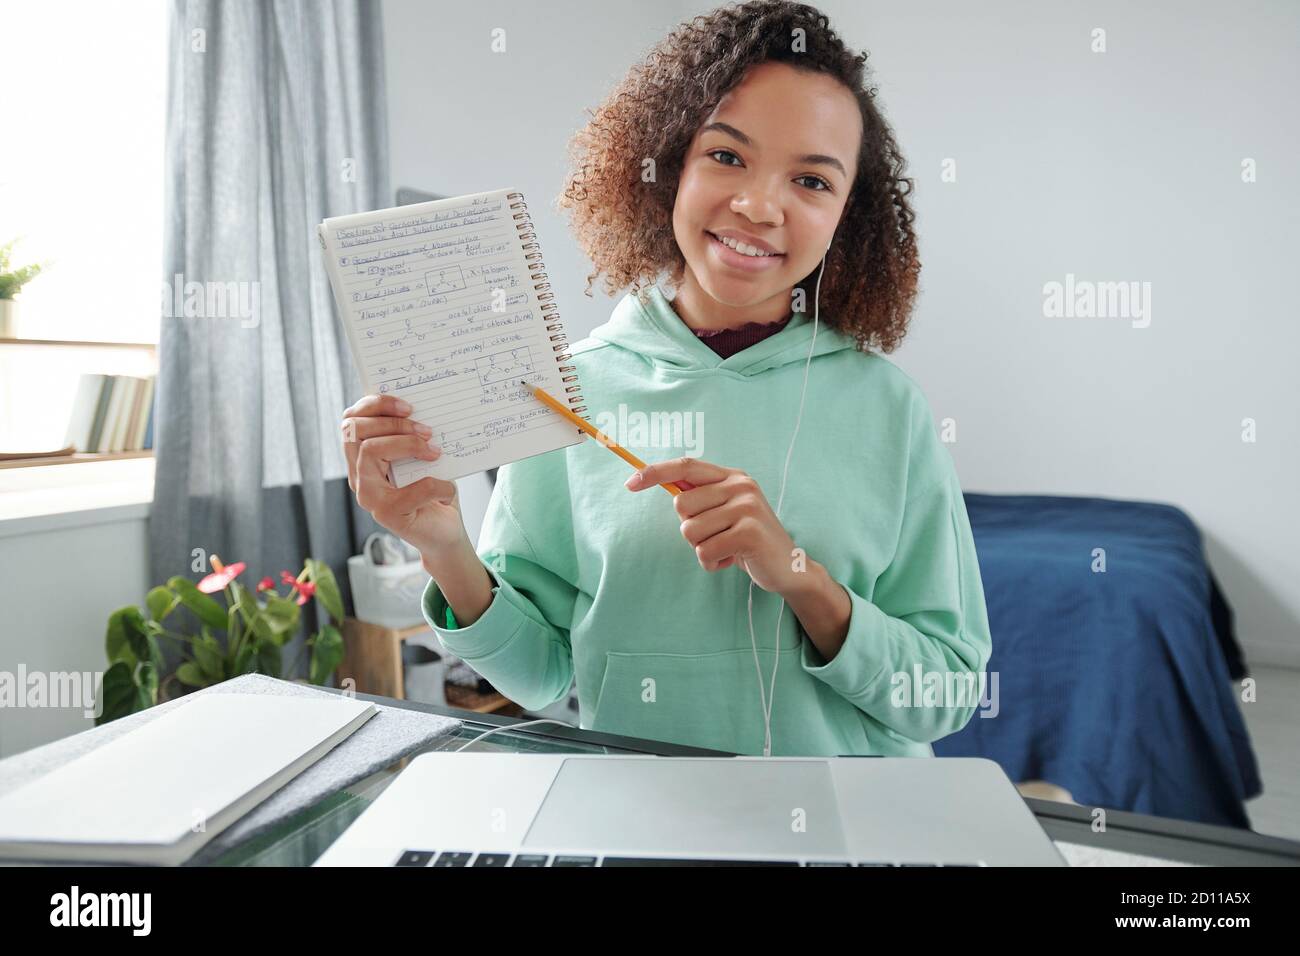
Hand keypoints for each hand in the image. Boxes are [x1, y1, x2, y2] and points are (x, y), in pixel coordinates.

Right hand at [341, 394, 467, 558]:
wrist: (444, 533)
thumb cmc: (433, 491)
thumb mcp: (422, 457)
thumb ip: (413, 435)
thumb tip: (424, 408)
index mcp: (362, 458)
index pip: (350, 421)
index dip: (374, 405)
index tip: (407, 406)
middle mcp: (358, 476)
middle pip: (355, 430)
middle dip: (394, 423)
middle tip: (427, 430)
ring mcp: (369, 496)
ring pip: (370, 450)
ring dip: (409, 444)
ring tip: (435, 453)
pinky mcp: (387, 514)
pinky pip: (413, 487)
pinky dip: (438, 485)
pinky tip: (447, 491)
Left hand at [624, 456, 800, 594]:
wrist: (788, 566)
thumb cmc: (747, 539)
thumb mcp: (725, 512)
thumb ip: (700, 498)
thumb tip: (655, 482)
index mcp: (732, 476)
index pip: (686, 466)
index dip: (655, 473)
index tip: (630, 483)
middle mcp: (740, 486)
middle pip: (681, 505)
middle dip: (690, 529)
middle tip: (717, 536)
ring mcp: (747, 508)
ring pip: (690, 532)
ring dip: (703, 549)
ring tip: (726, 548)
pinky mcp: (749, 533)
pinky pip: (705, 552)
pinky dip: (712, 563)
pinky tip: (732, 560)